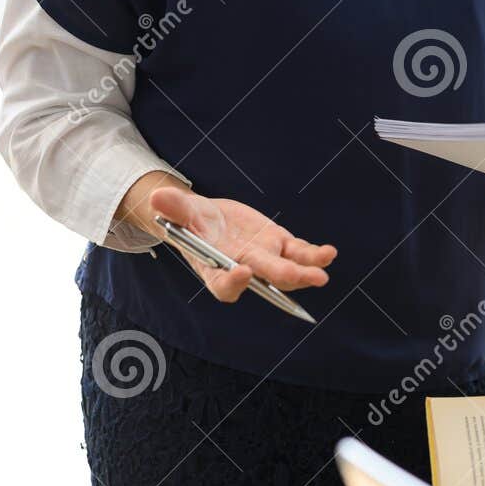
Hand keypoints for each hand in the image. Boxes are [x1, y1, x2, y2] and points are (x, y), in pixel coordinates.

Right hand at [118, 173, 336, 302]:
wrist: (209, 220)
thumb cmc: (192, 221)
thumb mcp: (180, 212)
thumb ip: (173, 209)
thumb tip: (155, 200)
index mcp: (216, 270)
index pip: (224, 285)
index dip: (233, 282)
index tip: (242, 272)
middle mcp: (244, 270)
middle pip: (264, 279)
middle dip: (283, 277)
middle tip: (301, 277)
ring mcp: (266, 259)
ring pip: (288, 271)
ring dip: (305, 272)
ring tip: (321, 273)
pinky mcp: (281, 246)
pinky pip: (300, 254)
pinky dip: (314, 255)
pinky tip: (328, 253)